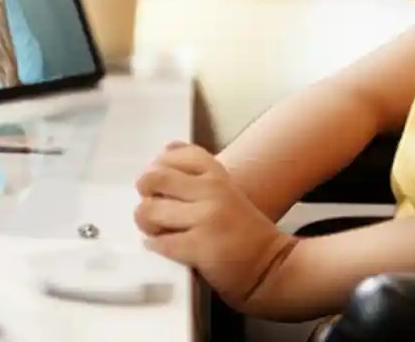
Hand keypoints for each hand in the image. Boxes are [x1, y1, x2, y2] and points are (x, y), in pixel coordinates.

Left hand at [135, 142, 298, 313]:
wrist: (269, 265)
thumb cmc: (240, 228)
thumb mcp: (223, 189)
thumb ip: (195, 172)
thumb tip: (165, 149)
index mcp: (216, 173)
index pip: (174, 153)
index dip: (157, 167)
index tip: (159, 184)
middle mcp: (211, 190)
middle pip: (154, 178)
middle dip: (145, 193)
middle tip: (152, 206)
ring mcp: (206, 218)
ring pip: (150, 211)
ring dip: (147, 223)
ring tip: (158, 230)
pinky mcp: (200, 247)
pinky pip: (160, 242)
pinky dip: (155, 245)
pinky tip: (165, 246)